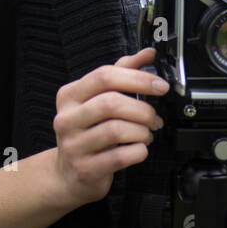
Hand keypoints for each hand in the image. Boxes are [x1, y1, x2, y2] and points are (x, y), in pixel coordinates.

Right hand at [53, 46, 169, 204]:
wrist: (68, 174)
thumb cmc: (87, 131)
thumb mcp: (98, 99)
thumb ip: (123, 72)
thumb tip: (148, 53)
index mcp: (70, 95)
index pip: (104, 77)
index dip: (137, 78)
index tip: (159, 86)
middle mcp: (67, 118)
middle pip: (110, 103)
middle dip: (142, 109)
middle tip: (155, 117)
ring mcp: (74, 145)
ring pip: (116, 130)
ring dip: (142, 131)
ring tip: (147, 133)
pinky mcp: (85, 169)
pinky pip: (120, 157)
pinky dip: (138, 151)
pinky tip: (140, 149)